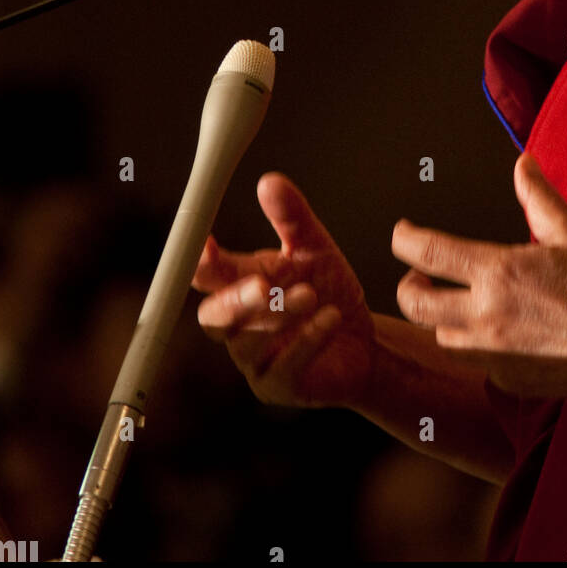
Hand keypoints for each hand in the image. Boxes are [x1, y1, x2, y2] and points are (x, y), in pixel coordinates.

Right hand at [193, 173, 374, 408]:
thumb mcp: (316, 249)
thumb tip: (269, 181)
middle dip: (235, 301)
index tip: (207, 247)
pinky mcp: (277, 387)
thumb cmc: (329, 292)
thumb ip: (291, 218)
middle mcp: (238, 325)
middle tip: (263, 285)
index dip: (200, 264)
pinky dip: (306, 341)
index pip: (206, 277)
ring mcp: (254, 360)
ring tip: (312, 296)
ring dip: (279, 316)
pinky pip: (282, 368)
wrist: (366, 342)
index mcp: (240, 286)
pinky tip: (330, 320)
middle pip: (213, 318)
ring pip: (247, 342)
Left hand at [392, 153, 566, 402]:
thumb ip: (537, 197)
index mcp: (498, 272)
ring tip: (456, 301)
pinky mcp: (510, 382)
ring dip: (440, 317)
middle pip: (414, 304)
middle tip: (420, 275)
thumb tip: (522, 162)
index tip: (402, 232)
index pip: (425, 253)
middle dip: (408, 285)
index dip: (403, 239)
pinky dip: (477, 345)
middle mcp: (486, 317)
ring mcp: (495, 355)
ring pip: (441, 336)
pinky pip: (476, 363)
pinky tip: (498, 332)